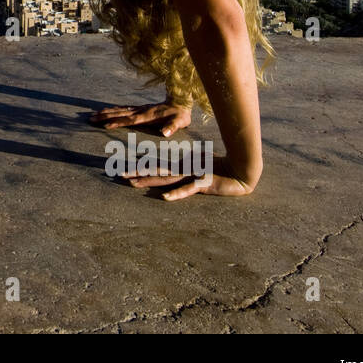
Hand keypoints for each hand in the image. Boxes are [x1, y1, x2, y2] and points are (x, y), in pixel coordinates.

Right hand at [89, 96, 190, 136]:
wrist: (181, 100)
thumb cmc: (180, 114)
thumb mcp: (180, 122)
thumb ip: (172, 127)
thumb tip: (165, 133)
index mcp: (148, 116)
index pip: (130, 120)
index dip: (118, 122)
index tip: (106, 125)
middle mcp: (141, 111)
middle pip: (120, 113)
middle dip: (105, 116)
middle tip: (91, 118)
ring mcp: (139, 108)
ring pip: (119, 110)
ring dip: (106, 112)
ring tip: (93, 114)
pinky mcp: (140, 108)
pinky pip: (124, 108)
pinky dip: (114, 109)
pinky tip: (107, 110)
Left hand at [121, 154, 257, 200]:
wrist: (242, 170)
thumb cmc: (220, 170)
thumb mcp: (200, 170)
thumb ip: (187, 171)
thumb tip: (174, 174)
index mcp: (183, 165)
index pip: (159, 166)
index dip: (142, 167)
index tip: (125, 169)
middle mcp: (184, 168)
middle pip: (157, 171)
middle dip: (138, 172)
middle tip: (120, 174)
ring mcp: (192, 174)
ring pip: (167, 178)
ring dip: (149, 181)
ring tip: (133, 183)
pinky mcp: (203, 183)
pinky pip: (188, 189)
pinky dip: (176, 194)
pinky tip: (164, 198)